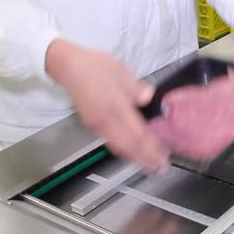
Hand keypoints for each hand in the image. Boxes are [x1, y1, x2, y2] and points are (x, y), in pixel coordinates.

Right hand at [45, 39, 170, 171]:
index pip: (137, 133)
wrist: (69, 67)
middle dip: (146, 159)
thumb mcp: (121, 71)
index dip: (151, 147)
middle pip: (128, 146)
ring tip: (149, 164)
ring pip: (118, 147)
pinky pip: (110, 143)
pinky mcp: (92, 126)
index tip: (164, 154)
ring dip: (135, 158)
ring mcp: (96, 125)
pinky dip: (123, 151)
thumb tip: (149, 97)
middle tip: (160, 167)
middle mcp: (104, 120)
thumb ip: (137, 88)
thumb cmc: (95, 66)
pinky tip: (132, 153)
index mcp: (114, 106)